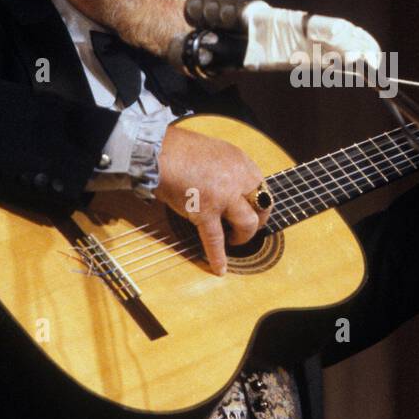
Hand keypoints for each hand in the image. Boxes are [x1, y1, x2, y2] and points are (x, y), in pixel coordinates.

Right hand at [155, 125, 269, 275]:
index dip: (259, 202)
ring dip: (243, 236)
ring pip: (248, 224)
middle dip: (257, 221)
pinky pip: (215, 239)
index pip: (261, 186)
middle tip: (246, 228)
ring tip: (234, 241)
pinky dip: (218, 256)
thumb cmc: (178, 150)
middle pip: (262, 206)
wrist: (156, 150)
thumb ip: (227, 168)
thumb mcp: (214, 151)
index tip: (255, 211)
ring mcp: (223, 196)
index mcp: (240, 162)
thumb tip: (232, 187)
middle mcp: (237, 178)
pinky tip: (220, 268)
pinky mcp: (205, 211)